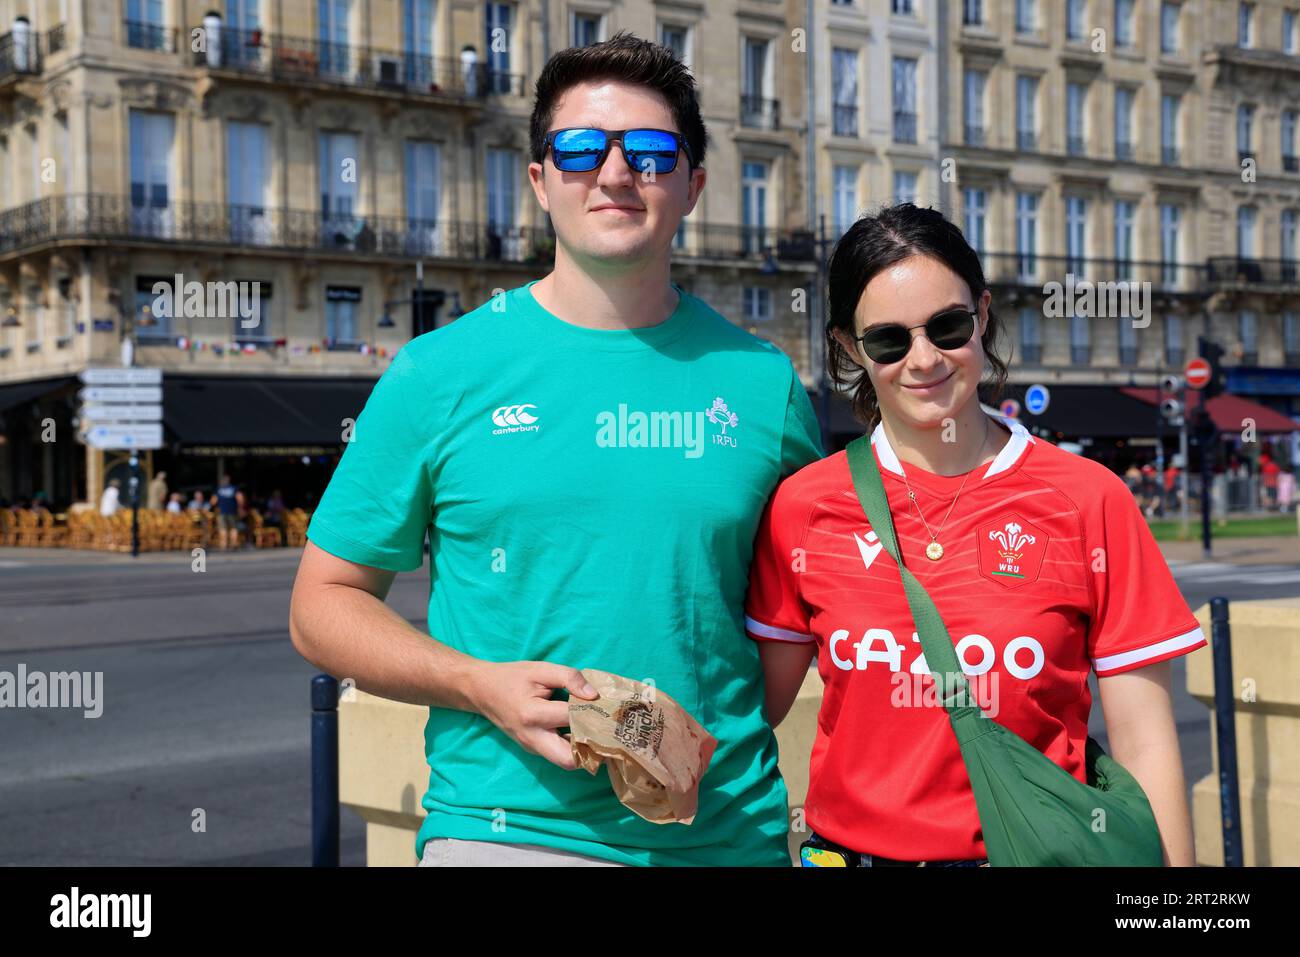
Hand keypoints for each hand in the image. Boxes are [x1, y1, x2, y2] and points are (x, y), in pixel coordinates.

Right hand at [468, 661, 599, 769]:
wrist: (481, 691)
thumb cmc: (512, 678)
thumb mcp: (541, 669)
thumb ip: (569, 677)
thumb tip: (594, 694)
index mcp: (533, 715)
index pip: (572, 718)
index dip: (593, 711)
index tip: (609, 705)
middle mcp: (533, 738)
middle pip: (569, 760)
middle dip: (591, 749)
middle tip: (606, 731)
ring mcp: (532, 747)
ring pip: (565, 761)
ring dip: (583, 750)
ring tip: (598, 730)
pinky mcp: (534, 749)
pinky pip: (558, 754)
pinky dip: (573, 746)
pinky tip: (583, 729)